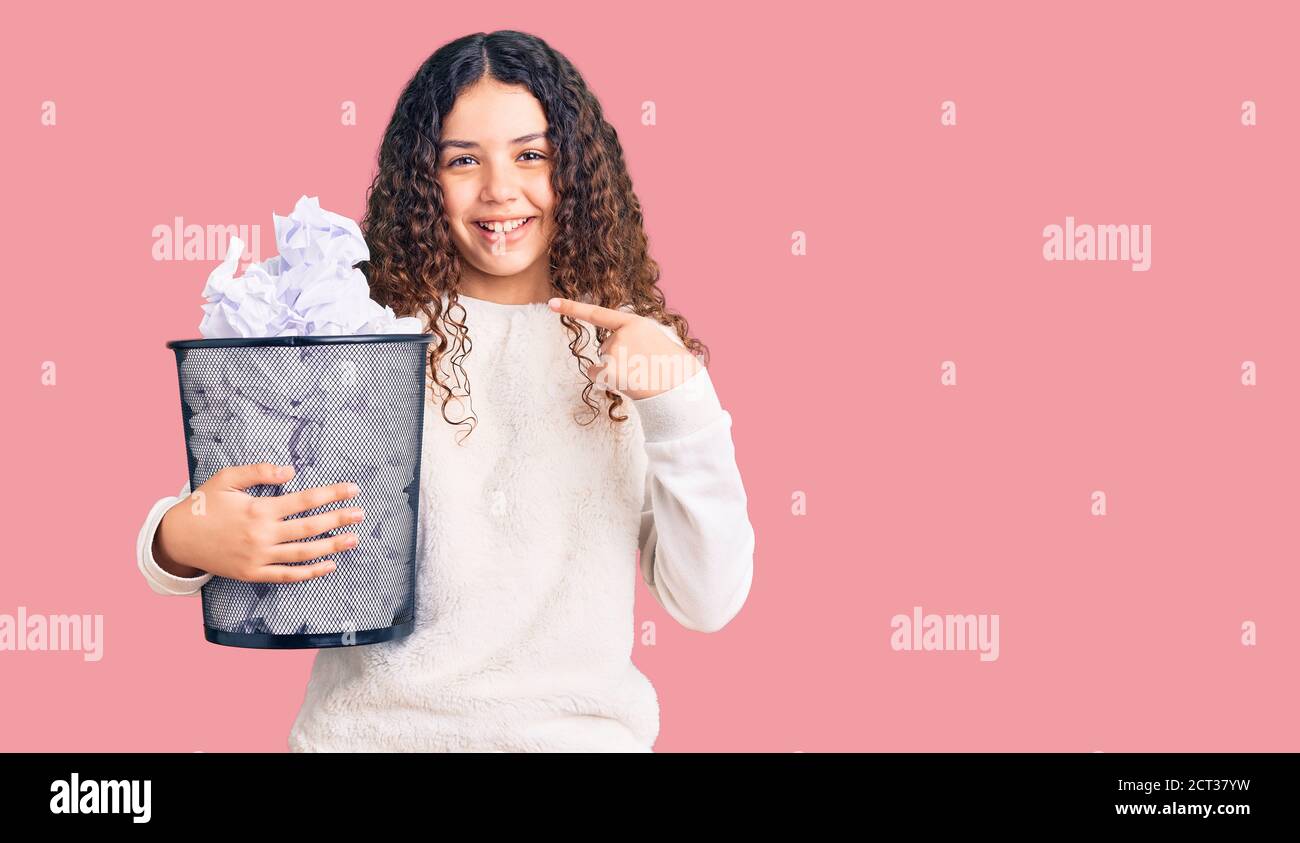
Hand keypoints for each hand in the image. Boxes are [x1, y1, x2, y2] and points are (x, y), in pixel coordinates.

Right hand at [153, 463, 364, 583]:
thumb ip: (259, 472)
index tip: (353, 490)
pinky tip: (328, 566)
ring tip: (353, 540)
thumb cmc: (203, 505)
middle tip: (360, 514)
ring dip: (332, 547)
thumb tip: (290, 470)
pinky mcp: (253, 574)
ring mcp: (259, 557)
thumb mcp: (227, 479)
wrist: (177, 538)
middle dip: (339, 519)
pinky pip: (287, 576)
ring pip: (304, 554)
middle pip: (310, 527)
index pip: (305, 500)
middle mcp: (262, 535)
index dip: (332, 494)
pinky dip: (309, 573)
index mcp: (259, 509)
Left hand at [547, 297, 701, 399]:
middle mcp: (621, 334)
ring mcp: (615, 351)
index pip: (598, 314)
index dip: (573, 308)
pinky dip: (605, 379)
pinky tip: (625, 381)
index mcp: (635, 323)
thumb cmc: (669, 365)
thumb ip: (630, 336)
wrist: (679, 385)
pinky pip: (595, 374)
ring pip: (603, 361)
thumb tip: (606, 351)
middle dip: (620, 357)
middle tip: (643, 366)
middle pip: (606, 346)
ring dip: (617, 369)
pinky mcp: (610, 370)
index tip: (552, 303)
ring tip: (640, 373)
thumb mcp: (654, 339)